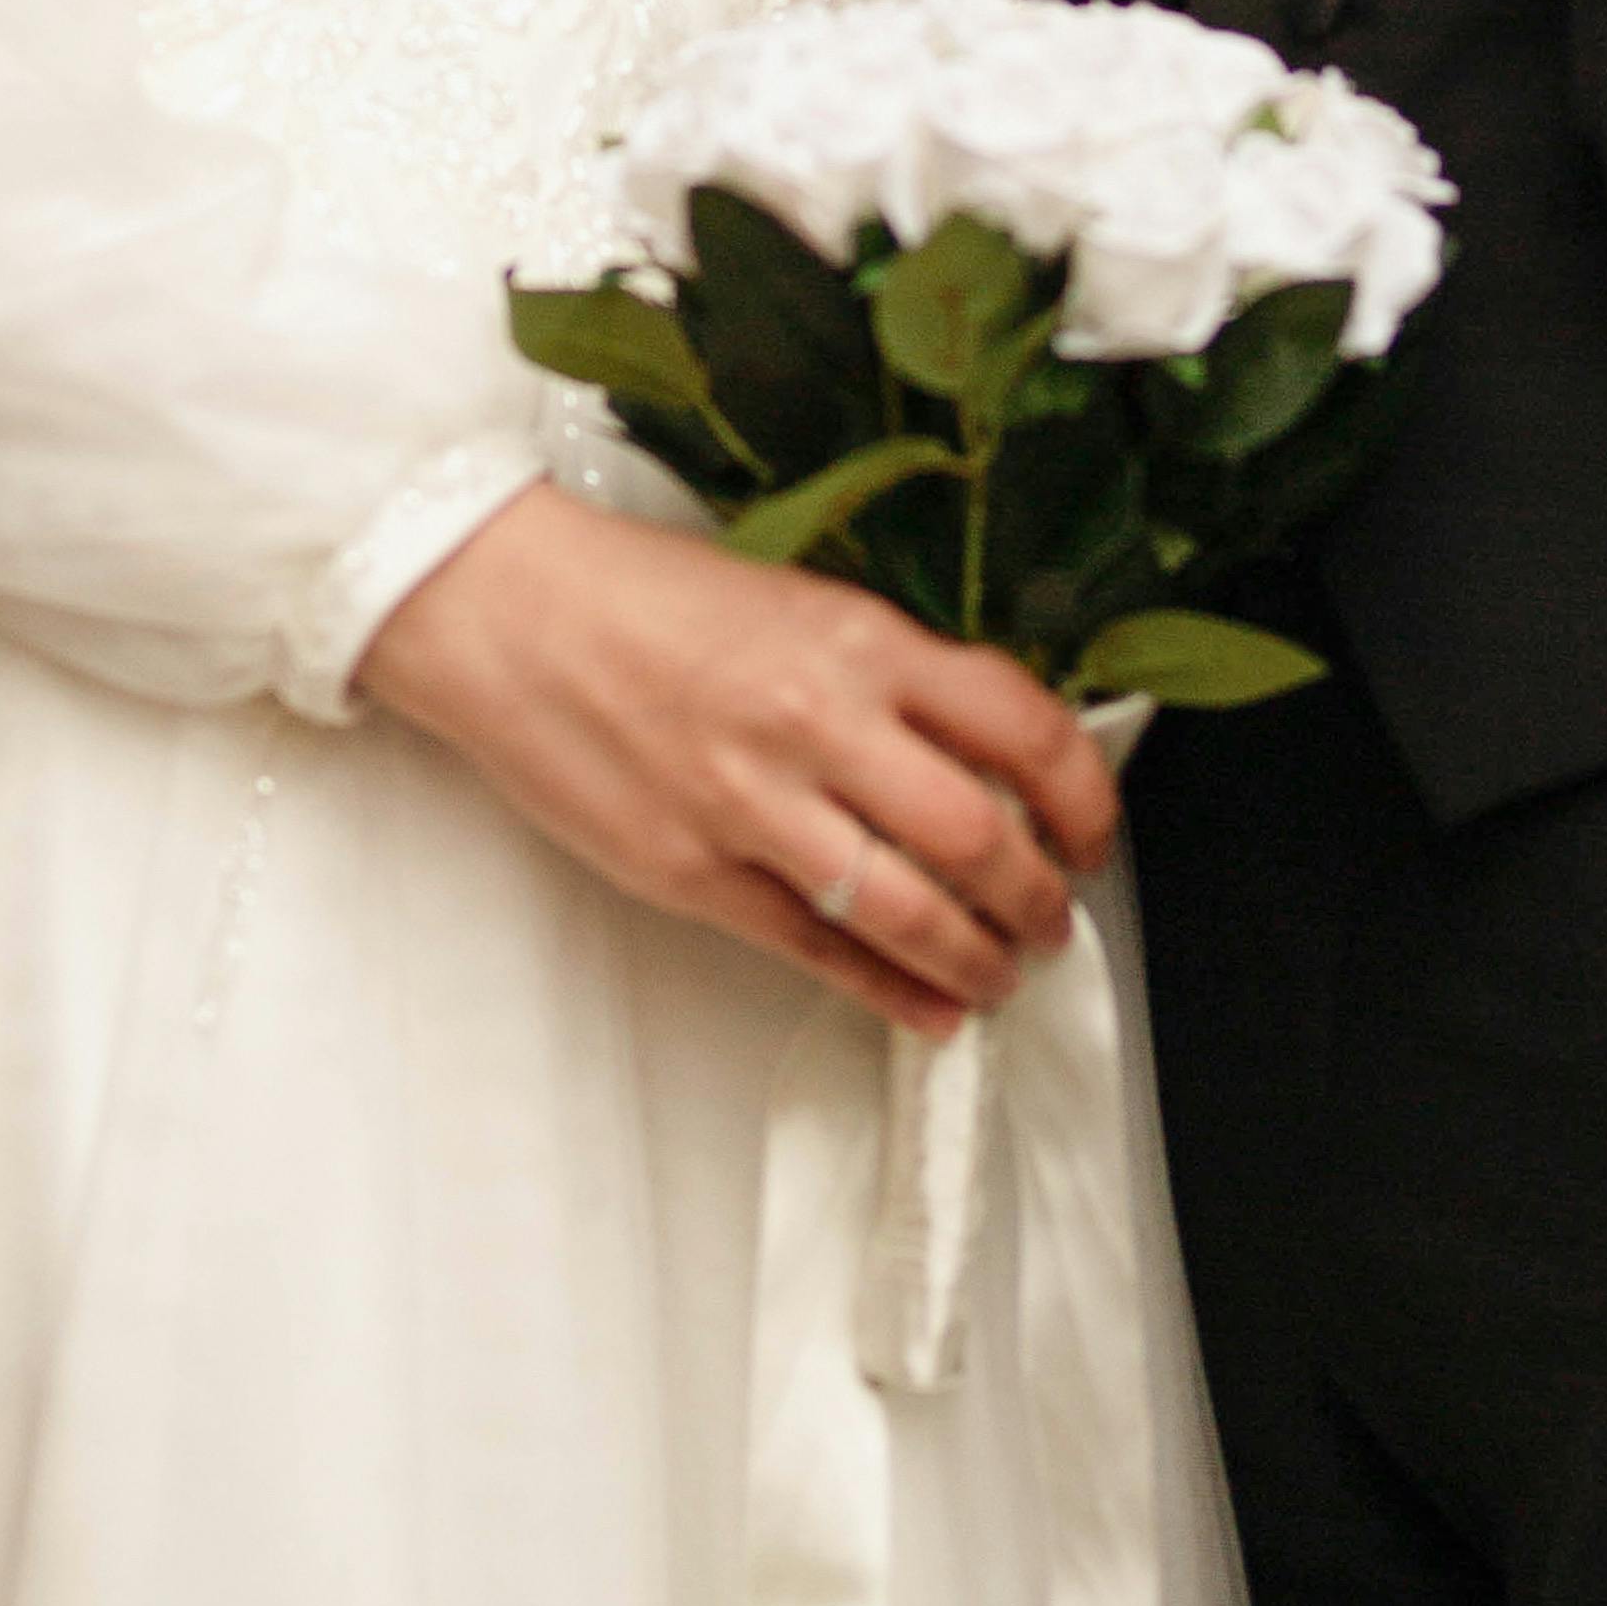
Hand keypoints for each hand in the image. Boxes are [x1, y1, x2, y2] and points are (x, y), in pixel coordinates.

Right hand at [356, 488, 1118, 1041]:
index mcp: (858, 639)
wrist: (512, 611)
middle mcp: (818, 720)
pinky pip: (814, 949)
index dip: (1082, 793)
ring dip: (976, 959)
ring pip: (907, 911)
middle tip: (1056, 919)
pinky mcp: (691, 871)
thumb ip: (888, 676)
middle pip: (978, 836)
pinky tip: (925, 1006)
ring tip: (1001, 974)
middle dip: (1039, 897)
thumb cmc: (646, 598)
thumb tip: (983, 751)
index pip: (1020, 723)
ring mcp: (752, 804)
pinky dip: (886, 990)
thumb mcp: (798, 604)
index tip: (1094, 828)